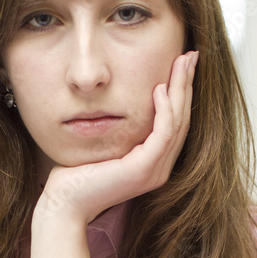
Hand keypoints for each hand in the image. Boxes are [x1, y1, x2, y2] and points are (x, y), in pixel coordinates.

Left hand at [37, 50, 196, 224]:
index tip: (182, 64)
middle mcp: (159, 168)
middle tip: (192, 54)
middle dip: (187, 84)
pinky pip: (163, 134)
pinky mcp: (143, 170)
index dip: (181, 92)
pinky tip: (160, 88)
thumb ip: (118, 126)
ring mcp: (154, 171)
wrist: (65, 203)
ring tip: (183, 62)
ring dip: (181, 90)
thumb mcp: (104, 143)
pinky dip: (164, 110)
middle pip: (183, 119)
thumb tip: (117, 98)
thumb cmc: (76, 175)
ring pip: (178, 123)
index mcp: (152, 162)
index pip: (175, 122)